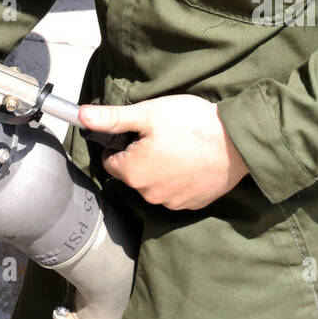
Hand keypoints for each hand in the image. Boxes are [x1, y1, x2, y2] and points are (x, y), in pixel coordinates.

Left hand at [78, 95, 248, 210]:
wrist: (236, 143)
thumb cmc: (191, 124)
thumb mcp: (148, 114)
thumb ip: (112, 118)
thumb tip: (81, 116)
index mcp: (133, 172)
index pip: (111, 161)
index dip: (122, 144)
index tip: (140, 132)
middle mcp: (148, 194)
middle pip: (132, 173)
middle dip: (141, 156)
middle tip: (162, 136)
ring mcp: (172, 202)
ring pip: (153, 184)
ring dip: (160, 168)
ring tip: (179, 146)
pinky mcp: (192, 204)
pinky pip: (175, 192)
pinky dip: (179, 179)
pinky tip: (192, 161)